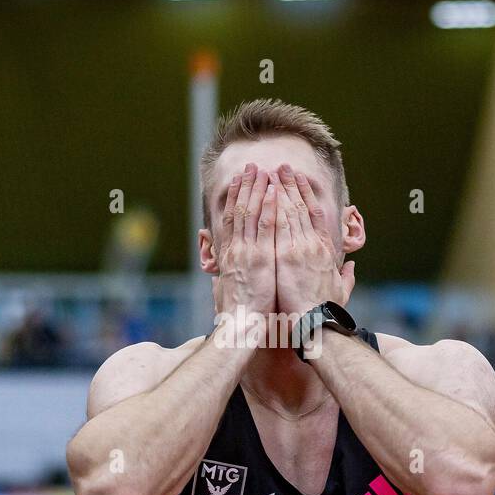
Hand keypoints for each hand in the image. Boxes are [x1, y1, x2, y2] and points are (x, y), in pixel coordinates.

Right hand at [213, 163, 277, 318]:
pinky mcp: (261, 258)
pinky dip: (270, 206)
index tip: (240, 183)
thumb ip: (225, 281)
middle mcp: (236, 250)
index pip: (231, 221)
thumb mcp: (226, 293)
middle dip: (246, 187)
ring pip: (252, 213)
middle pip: (240, 211)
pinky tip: (274, 191)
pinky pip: (267, 226)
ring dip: (258, 190)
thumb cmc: (236, 317)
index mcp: (229, 257)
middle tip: (252, 167)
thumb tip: (221, 278)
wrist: (240, 328)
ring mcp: (248, 252)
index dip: (236, 199)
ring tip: (264, 170)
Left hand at [270, 163, 353, 316]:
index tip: (300, 181)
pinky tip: (266, 191)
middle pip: (301, 207)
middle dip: (291, 185)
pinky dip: (272, 206)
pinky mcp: (285, 255)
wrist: (315, 324)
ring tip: (271, 172)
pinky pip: (277, 224)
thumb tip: (351, 268)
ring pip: (289, 210)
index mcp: (325, 251)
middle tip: (283, 167)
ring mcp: (299, 248)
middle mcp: (313, 245)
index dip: (307, 196)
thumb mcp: (341, 292)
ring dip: (280, 189)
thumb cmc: (324, 312)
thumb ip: (346, 277)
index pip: (316, 216)